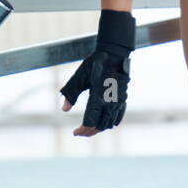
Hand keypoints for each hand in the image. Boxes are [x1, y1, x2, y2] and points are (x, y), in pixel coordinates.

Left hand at [60, 9, 136, 134]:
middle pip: (100, 125)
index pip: (90, 121)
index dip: (82, 130)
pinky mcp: (123, 99)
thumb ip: (70, 94)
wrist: (114, 54)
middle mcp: (110, 102)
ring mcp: (118, 102)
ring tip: (90, 129)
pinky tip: (104, 124)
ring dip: (99, 129)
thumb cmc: (95, 64)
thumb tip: (64, 109)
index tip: (75, 133)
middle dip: (89, 132)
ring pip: (110, 123)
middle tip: (81, 133)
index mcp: (97, 97)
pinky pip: (119, 117)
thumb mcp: (79, 77)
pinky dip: (111, 123)